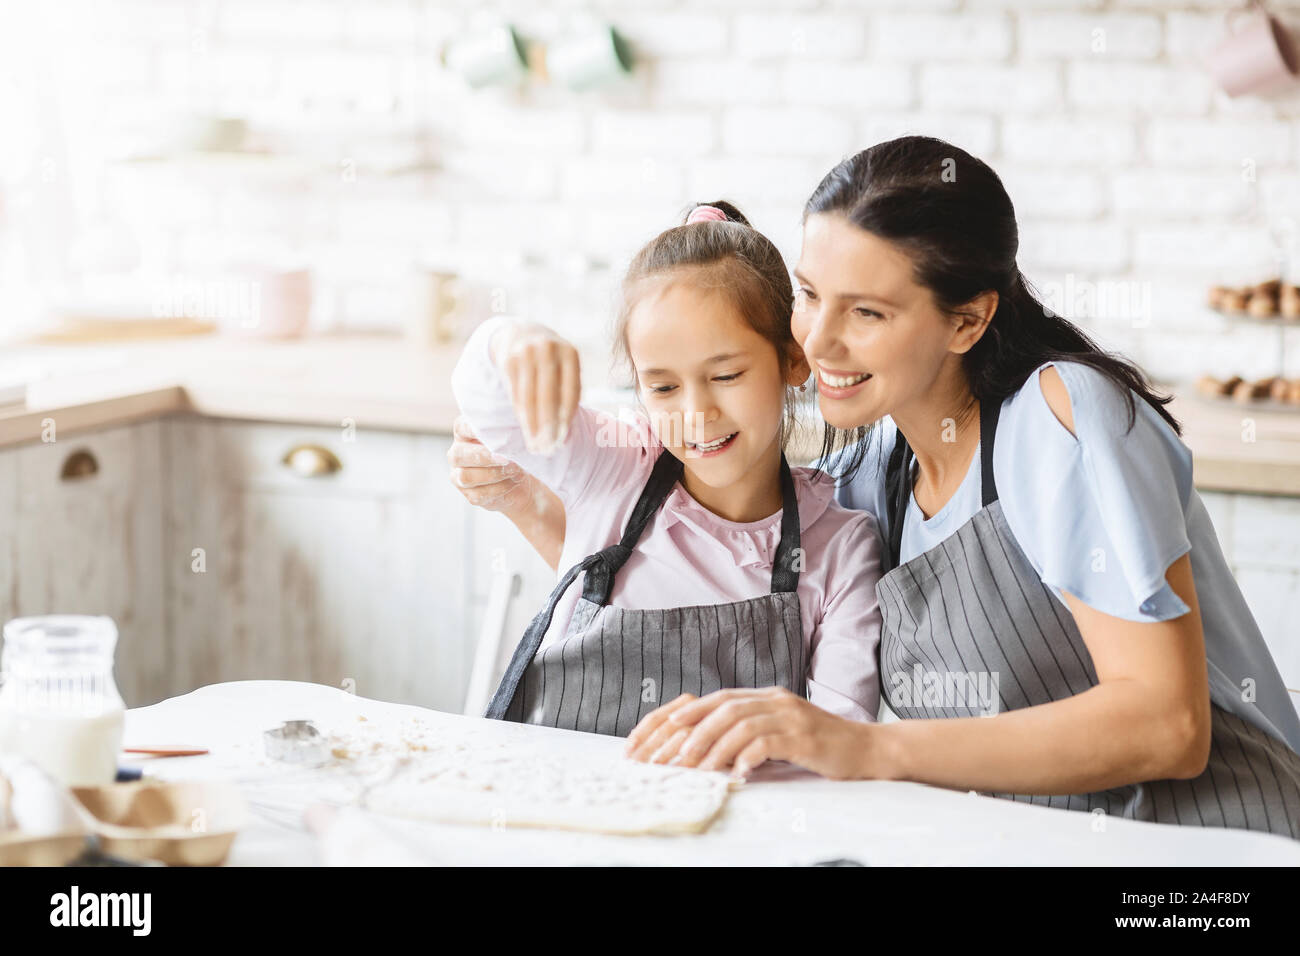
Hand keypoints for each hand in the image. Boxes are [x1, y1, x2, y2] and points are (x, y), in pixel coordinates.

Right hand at [447, 415, 531, 513]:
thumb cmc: (517, 454)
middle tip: (506, 457)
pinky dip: (499, 488)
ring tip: (514, 470)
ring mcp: (460, 475)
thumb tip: (512, 434)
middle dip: (484, 456)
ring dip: (493, 474)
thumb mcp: (515, 440)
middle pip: (458, 455)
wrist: (525, 483)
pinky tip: (512, 482)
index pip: (461, 428)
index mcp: (465, 433)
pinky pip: (479, 494)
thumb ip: (508, 434)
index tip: (492, 433)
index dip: (472, 430)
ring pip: (465, 477)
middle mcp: (458, 453)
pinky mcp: (470, 494)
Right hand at [491, 322, 580, 454]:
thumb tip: (566, 432)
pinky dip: (521, 414)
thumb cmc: (550, 361)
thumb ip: (568, 392)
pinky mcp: (509, 360)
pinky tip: (526, 429)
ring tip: (535, 445)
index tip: (564, 440)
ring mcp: (527, 353)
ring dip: (532, 425)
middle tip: (548, 448)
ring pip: (529, 397)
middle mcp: (549, 350)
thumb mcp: (565, 368)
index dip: (567, 418)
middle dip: (548, 425)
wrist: (521, 334)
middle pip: (548, 396)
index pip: (571, 392)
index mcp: (570, 353)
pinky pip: (515, 394)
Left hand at [625, 687, 879, 780]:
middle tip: (670, 756)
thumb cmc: (819, 747)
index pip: (714, 699)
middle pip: (722, 707)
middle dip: (691, 731)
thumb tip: (706, 753)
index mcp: (764, 697)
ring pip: (741, 722)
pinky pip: (769, 741)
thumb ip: (747, 736)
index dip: (684, 714)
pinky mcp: (805, 736)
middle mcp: (774, 700)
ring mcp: (791, 715)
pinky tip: (740, 773)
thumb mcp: (778, 735)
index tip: (661, 733)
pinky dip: (749, 756)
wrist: (867, 749)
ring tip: (696, 768)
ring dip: (713, 746)